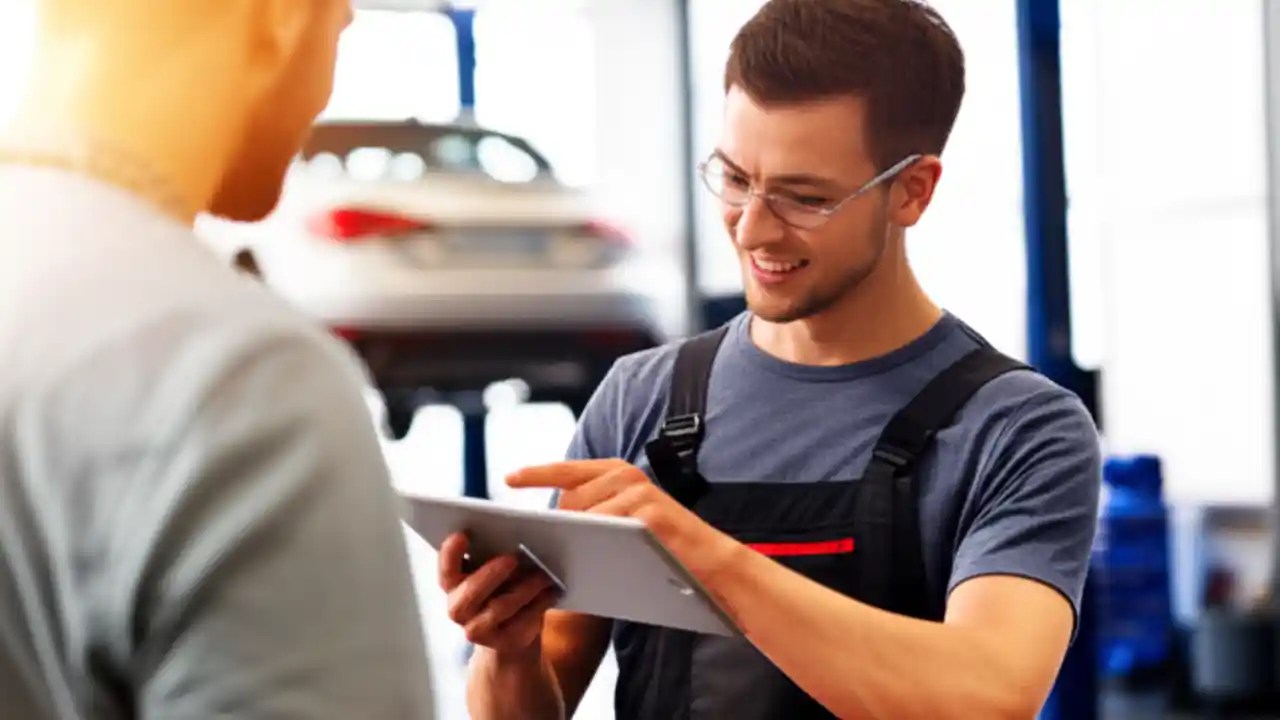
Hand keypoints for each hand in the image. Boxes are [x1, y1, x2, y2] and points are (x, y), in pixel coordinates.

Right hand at [437, 532, 560, 654]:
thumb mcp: (492, 571)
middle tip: (512, 558)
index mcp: (453, 585)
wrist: (509, 634)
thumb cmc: (500, 588)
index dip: (450, 553)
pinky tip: (551, 592)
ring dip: (524, 588)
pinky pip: (522, 622)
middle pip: (470, 591)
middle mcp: (459, 609)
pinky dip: (538, 604)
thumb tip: (512, 537)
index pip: (446, 570)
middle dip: (491, 574)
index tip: (462, 535)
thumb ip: (493, 555)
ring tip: (543, 575)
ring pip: (500, 607)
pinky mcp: (503, 642)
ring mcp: (478, 630)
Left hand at [506, 459, 739, 585]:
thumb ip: (597, 513)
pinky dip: (592, 547)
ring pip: (583, 517)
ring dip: (571, 540)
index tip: (509, 478)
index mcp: (619, 472)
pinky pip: (605, 531)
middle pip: (570, 501)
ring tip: (561, 559)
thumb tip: (553, 523)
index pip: (569, 470)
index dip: (537, 473)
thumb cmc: (664, 545)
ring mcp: (638, 493)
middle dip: (554, 525)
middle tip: (539, 546)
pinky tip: (587, 561)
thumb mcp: (627, 519)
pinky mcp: (647, 515)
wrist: (709, 561)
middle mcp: (627, 476)